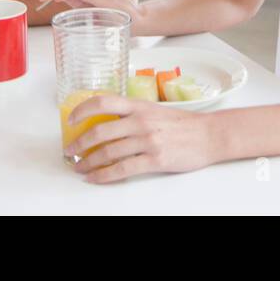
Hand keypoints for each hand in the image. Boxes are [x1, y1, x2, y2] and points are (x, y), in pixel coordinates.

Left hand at [65, 95, 219, 182]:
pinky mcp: (155, 160)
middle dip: (79, 144)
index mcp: (139, 106)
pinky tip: (96, 177)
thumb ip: (132, 115)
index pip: (103, 102)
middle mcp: (141, 121)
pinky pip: (122, 169)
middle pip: (100, 131)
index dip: (82, 110)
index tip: (70, 120)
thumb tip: (106, 124)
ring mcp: (148, 141)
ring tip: (79, 167)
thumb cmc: (183, 125)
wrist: (209, 135)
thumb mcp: (154, 111)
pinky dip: (104, 175)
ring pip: (108, 152)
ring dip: (88, 162)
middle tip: (70, 151)